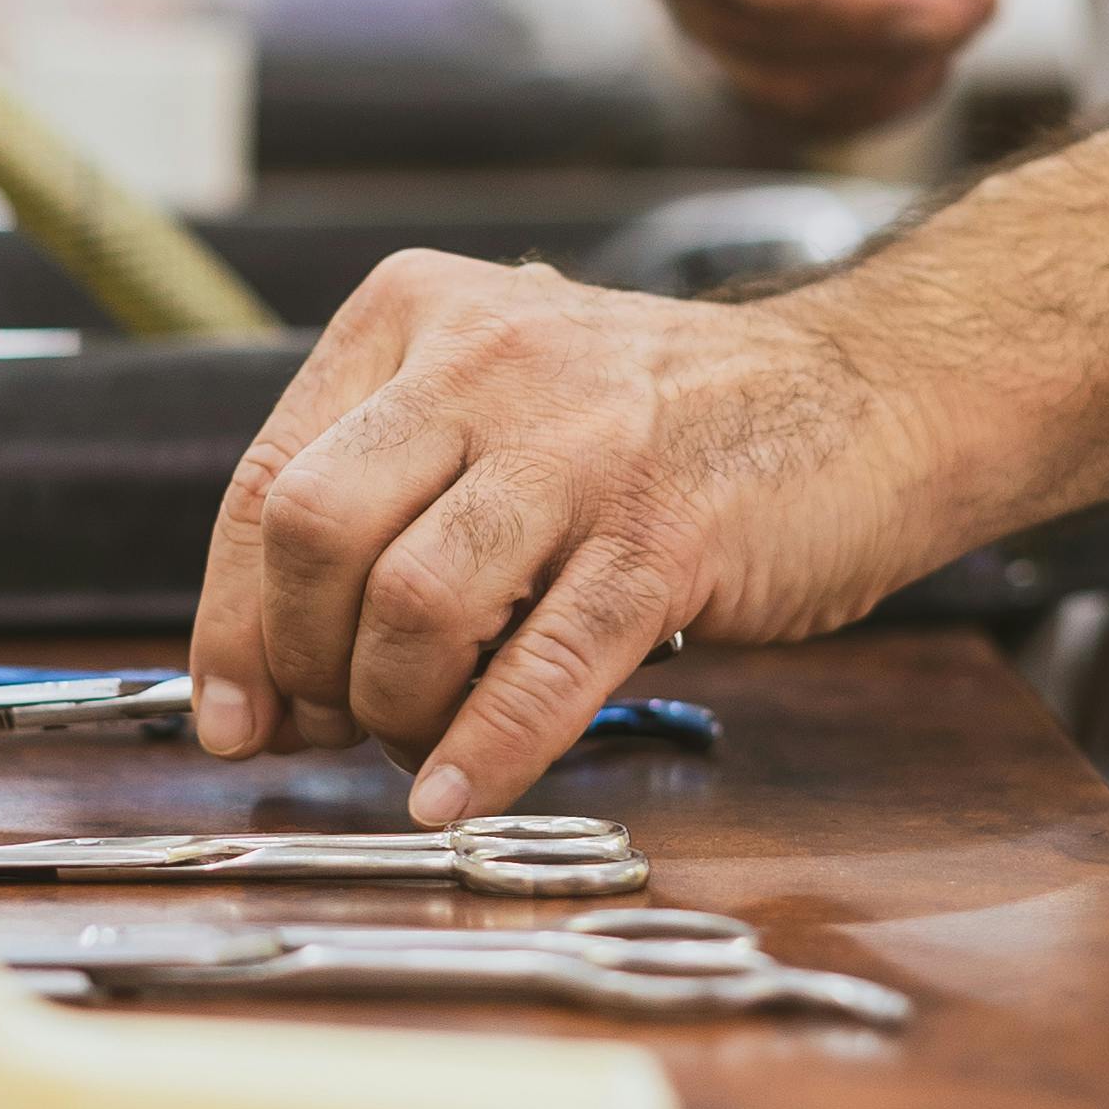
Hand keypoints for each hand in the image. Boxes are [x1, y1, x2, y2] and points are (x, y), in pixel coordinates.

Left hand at [188, 250, 970, 816]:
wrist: (876, 393)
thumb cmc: (671, 422)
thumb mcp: (504, 399)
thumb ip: (391, 495)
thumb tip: (276, 672)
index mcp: (416, 315)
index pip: (265, 480)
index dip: (232, 619)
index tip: (235, 714)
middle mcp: (483, 359)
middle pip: (311, 536)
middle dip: (305, 664)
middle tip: (340, 726)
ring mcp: (579, 443)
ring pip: (411, 604)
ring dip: (396, 711)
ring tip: (424, 748)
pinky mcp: (667, 533)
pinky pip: (539, 667)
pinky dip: (483, 751)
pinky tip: (460, 794)